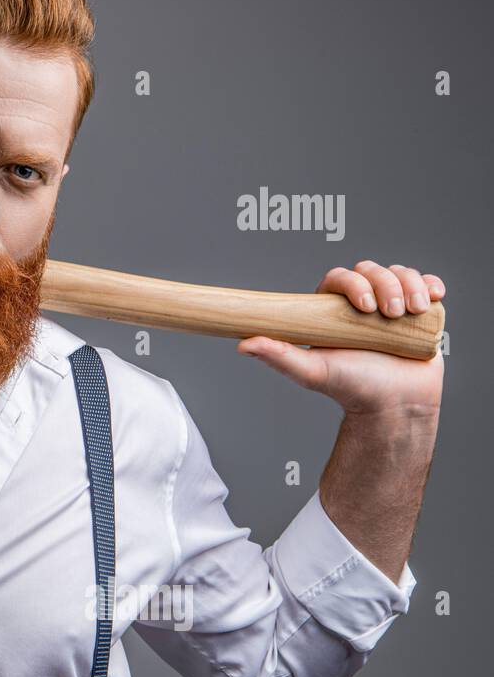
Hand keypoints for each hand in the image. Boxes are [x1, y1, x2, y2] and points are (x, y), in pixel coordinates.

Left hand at [237, 260, 444, 417]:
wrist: (395, 406)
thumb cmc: (351, 389)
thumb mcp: (312, 372)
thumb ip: (278, 356)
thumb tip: (242, 344)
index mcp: (332, 310)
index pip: (339, 278)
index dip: (353, 283)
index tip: (364, 308)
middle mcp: (361, 304)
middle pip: (372, 270)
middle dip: (385, 284)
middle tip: (391, 314)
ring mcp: (391, 305)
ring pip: (400, 273)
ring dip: (409, 285)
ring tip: (412, 312)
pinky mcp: (418, 311)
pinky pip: (425, 283)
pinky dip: (430, 284)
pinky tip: (433, 297)